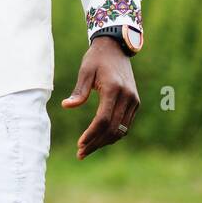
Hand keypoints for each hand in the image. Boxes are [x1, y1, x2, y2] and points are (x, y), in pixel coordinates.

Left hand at [60, 36, 139, 159]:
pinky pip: (125, 125)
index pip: (103, 120)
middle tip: (80, 153)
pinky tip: (99, 139)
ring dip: (105, 142)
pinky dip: (113, 134)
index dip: (92, 134)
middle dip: (96, 143)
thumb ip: (78, 91)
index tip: (80, 144)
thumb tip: (66, 106)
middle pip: (113, 129)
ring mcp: (134, 101)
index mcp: (114, 90)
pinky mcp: (135, 103)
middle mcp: (128, 98)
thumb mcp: (85, 71)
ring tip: (87, 149)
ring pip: (121, 130)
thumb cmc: (96, 59)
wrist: (116, 48)